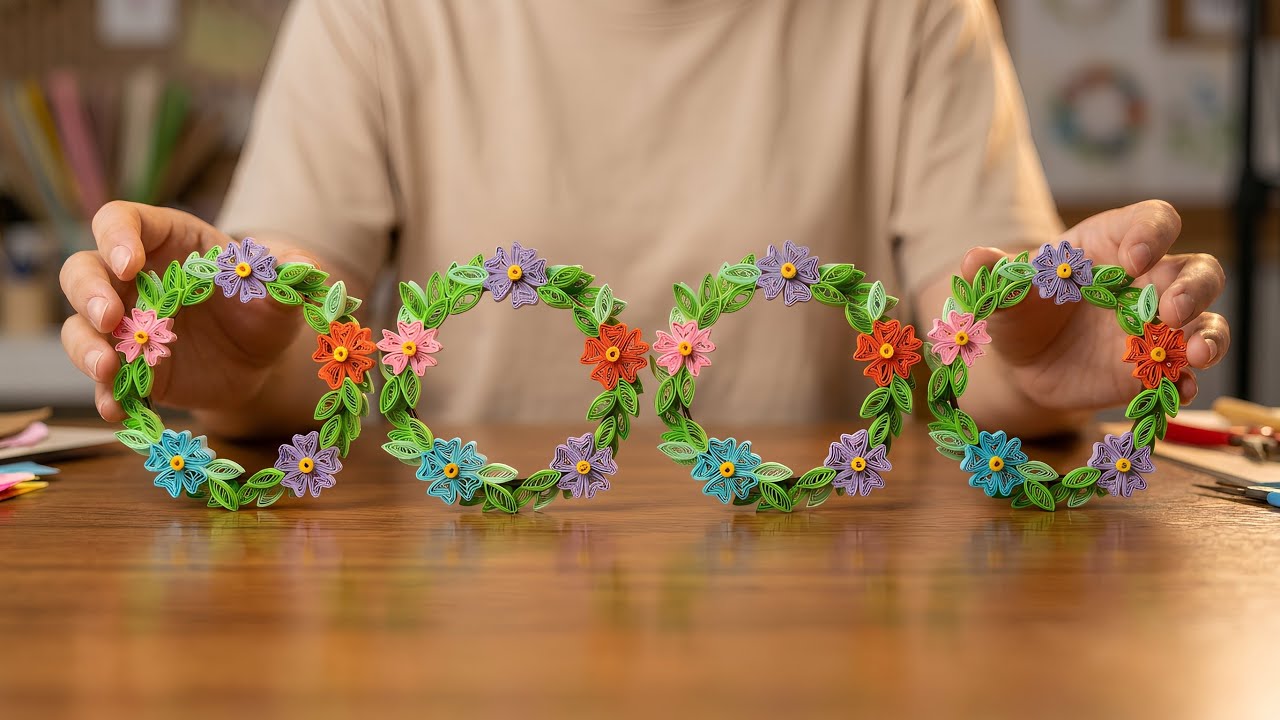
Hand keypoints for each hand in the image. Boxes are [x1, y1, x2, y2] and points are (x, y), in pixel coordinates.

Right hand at [59, 201, 315, 420]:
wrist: (261, 361)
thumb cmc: (263, 308)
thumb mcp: (280, 290)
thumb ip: (289, 274)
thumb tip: (308, 267)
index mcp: (168, 242)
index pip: (121, 221)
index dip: (116, 236)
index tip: (130, 263)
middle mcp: (134, 279)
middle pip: (83, 270)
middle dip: (89, 292)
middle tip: (110, 317)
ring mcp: (124, 325)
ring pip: (79, 326)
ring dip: (85, 347)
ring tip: (108, 368)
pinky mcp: (128, 368)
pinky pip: (102, 380)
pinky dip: (105, 395)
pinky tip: (116, 410)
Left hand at [959, 200, 1228, 415]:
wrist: (1023, 364)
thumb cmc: (1022, 310)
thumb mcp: (1005, 293)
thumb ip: (996, 276)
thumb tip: (973, 260)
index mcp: (1113, 244)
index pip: (1153, 221)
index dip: (1152, 234)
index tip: (1134, 257)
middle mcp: (1148, 280)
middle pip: (1195, 270)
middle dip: (1192, 288)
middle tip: (1170, 310)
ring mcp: (1159, 326)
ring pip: (1205, 320)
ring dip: (1208, 335)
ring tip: (1196, 355)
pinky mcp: (1158, 367)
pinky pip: (1187, 371)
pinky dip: (1188, 380)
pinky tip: (1179, 389)